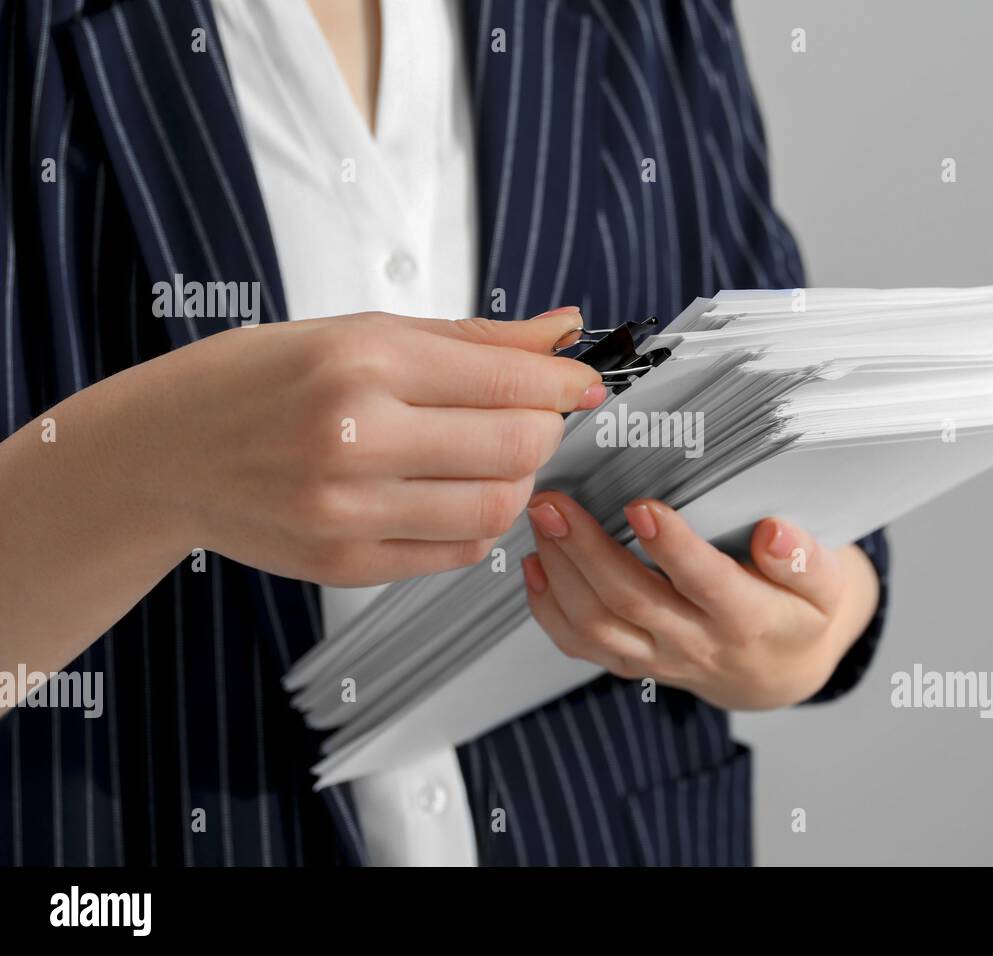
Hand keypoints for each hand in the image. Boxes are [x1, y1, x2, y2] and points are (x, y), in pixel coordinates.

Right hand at [0, 308, 600, 677]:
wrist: (166, 452)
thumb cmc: (259, 380)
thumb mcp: (361, 332)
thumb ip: (473, 338)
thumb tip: (565, 331)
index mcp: (362, 360)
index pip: (511, 381)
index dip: (566, 385)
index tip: (581, 385)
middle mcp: (355, 436)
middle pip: (518, 448)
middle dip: (544, 431)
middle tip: (527, 418)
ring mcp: (348, 509)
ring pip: (498, 507)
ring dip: (517, 482)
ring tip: (489, 458)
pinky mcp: (346, 565)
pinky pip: (458, 552)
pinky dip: (476, 522)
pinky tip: (450, 494)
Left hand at [521, 493, 880, 710]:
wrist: (776, 673)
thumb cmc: (797, 614)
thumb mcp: (826, 587)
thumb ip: (803, 559)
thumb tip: (774, 532)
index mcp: (748, 619)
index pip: (706, 583)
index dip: (672, 548)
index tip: (640, 505)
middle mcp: (695, 643)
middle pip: (631, 601)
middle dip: (586, 549)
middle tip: (556, 501)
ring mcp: (657, 658)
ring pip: (596, 625)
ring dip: (559, 572)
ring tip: (541, 519)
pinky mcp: (631, 662)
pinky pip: (581, 645)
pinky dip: (548, 608)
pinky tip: (534, 565)